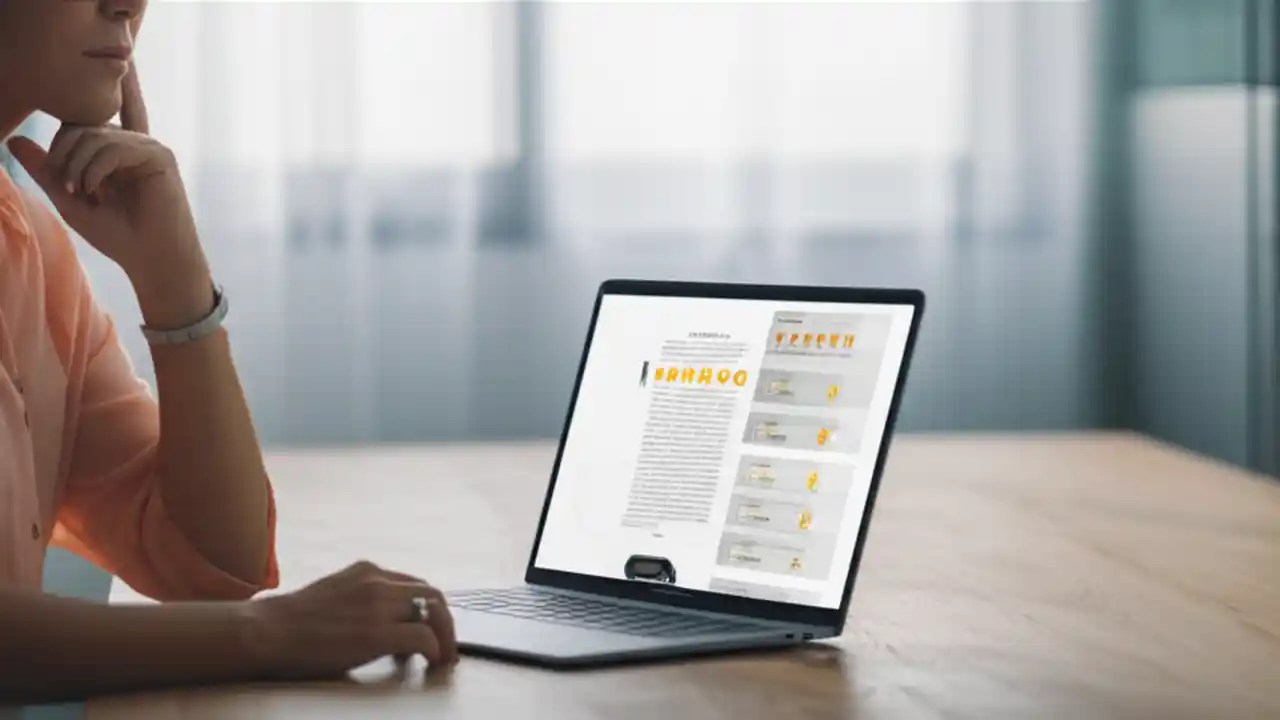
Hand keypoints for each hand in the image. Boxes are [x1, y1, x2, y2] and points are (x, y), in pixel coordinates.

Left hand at [6, 59, 211, 328]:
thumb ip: (46, 170)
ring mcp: (147, 147)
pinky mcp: (158, 155)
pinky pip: (114, 147)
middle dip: (62, 152)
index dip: (68, 126)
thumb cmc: (117, 234)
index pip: (87, 119)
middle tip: (62, 185)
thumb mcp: (69, 199)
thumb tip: (14, 140)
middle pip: (82, 125)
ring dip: (75, 164)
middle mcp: (131, 144)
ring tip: (77, 192)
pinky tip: (93, 190)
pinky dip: (94, 168)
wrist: (151, 259)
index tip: (67, 154)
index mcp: (114, 152)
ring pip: (95, 135)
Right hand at [248, 561, 459, 679]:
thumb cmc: (290, 622)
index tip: (427, 629)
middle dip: (444, 621)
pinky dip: (434, 650)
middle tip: (445, 645)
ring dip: (445, 636)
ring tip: (443, 657)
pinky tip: (428, 663)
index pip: (413, 585)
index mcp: (367, 571)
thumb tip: (375, 622)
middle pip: (431, 594)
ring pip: (435, 611)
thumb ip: (358, 600)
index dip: (425, 609)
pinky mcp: (378, 632)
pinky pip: (424, 637)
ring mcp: (379, 604)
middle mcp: (378, 581)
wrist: (266, 631)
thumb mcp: (332, 594)